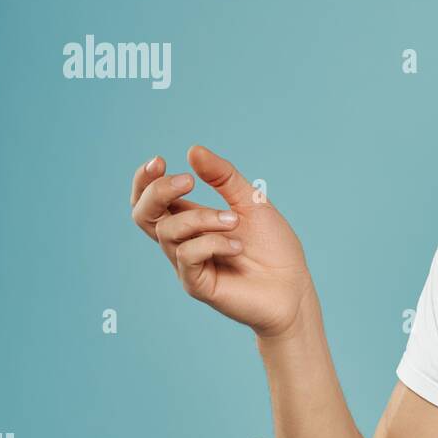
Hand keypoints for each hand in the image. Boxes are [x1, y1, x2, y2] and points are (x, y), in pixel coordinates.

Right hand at [130, 144, 314, 338]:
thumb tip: (193, 150)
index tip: (161, 160)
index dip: (147, 180)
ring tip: (234, 221)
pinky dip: (212, 243)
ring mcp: (188, 265)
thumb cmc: (273, 247)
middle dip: (157, 191)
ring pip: (168, 232)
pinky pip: (188, 256)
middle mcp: (184, 242)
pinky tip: (237, 246)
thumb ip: (223, 177)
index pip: (152, 200)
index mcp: (192, 221)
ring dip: (202, 218)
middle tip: (188, 182)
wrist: (294, 287)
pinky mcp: (198, 285)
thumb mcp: (251, 202)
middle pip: (143, 215)